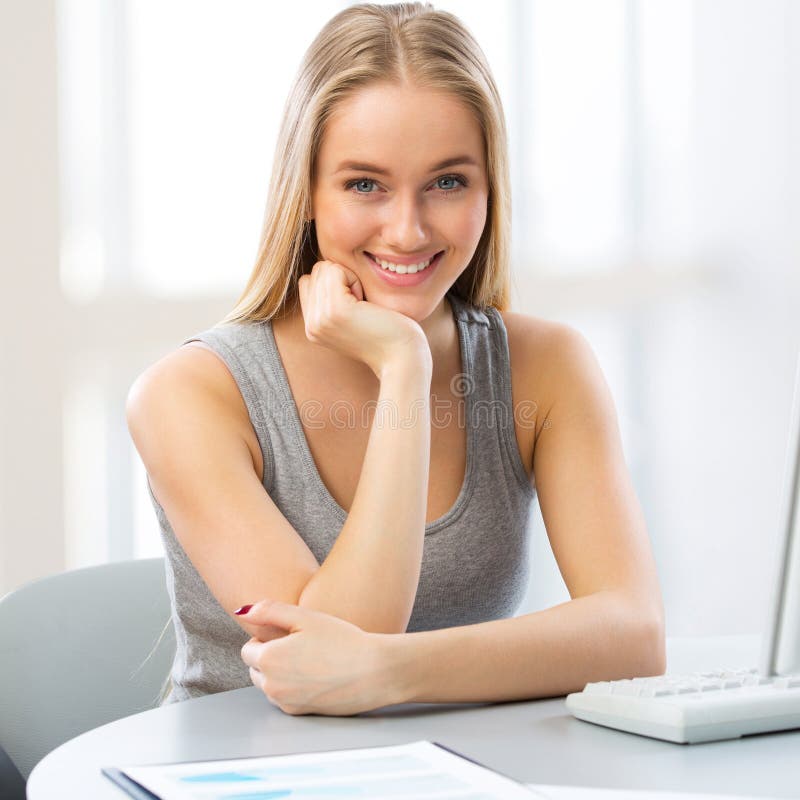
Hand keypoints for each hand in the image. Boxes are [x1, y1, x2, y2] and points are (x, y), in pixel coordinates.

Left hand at [238, 599, 393, 715]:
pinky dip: (292, 688)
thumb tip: (242, 610)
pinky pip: (284, 699)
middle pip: (255, 669)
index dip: (265, 638)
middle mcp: (272, 685)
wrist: (374, 672)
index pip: (248, 649)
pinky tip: (316, 675)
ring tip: (309, 660)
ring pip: (268, 685)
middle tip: (298, 645)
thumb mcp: (306, 616)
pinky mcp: (300, 713)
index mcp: (269, 658)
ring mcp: (285, 702)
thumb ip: (270, 610)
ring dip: (278, 674)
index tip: (287, 634)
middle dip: (268, 657)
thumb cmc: (343, 641)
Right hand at [297, 260, 430, 378]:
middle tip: (362, 307)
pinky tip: (366, 303)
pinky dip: (355, 279)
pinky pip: (335, 271)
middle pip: (315, 272)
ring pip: (324, 269)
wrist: (401, 357)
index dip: (334, 284)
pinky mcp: (335, 310)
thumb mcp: (352, 318)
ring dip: (349, 279)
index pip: (308, 282)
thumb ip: (332, 300)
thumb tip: (327, 268)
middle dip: (341, 279)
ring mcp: (320, 318)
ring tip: (364, 306)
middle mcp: (311, 325)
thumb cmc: (387, 333)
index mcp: (313, 328)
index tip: (355, 306)